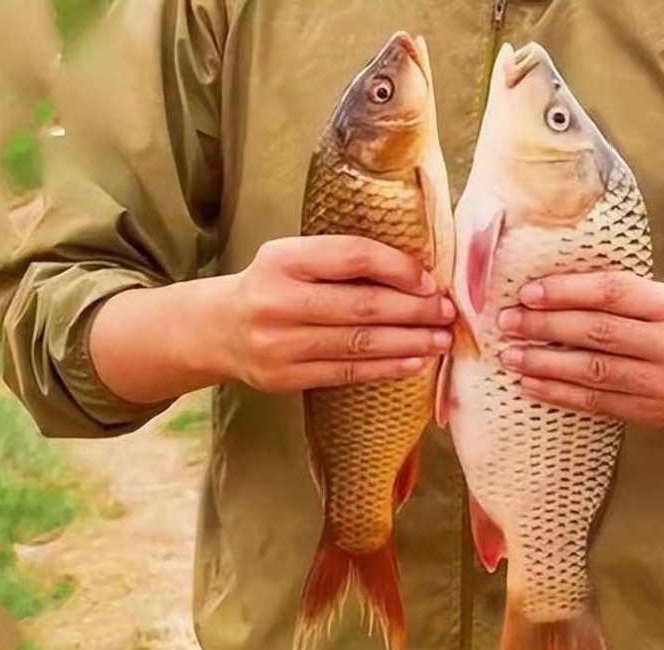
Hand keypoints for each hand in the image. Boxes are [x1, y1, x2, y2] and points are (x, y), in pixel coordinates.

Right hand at [227, 235, 454, 391]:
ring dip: (409, 342)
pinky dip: (385, 367)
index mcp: (283, 259)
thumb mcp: (293, 258)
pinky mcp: (285, 377)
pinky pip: (347, 372)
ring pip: (359, 344)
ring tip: (440, 340)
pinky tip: (413, 362)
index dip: (398, 268)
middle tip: (447, 313)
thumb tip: (416, 273)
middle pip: (362, 306)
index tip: (429, 280)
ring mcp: (280, 344)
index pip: (352, 257)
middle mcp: (278, 300)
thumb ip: (341, 261)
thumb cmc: (272, 286)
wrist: (217, 329)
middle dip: (414, 310)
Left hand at [495, 271, 663, 427]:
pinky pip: (595, 402)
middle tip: (509, 323)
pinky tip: (530, 384)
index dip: (567, 291)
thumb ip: (611, 294)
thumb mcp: (654, 301)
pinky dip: (558, 393)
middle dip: (547, 326)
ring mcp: (662, 382)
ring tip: (511, 355)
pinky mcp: (649, 412)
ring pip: (594, 371)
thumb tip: (541, 291)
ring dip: (545, 363)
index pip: (614, 292)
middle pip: (599, 332)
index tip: (528, 293)